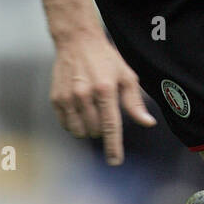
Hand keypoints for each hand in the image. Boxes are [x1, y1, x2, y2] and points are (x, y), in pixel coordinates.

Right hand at [50, 31, 155, 164]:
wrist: (77, 42)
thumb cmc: (106, 59)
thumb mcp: (126, 76)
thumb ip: (135, 103)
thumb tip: (147, 123)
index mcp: (106, 89)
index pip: (111, 126)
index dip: (113, 146)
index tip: (115, 161)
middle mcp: (85, 94)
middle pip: (96, 131)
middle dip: (103, 128)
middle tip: (104, 110)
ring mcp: (68, 97)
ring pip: (80, 131)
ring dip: (88, 128)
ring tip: (92, 111)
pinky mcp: (56, 99)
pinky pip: (66, 125)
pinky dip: (75, 123)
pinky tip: (80, 109)